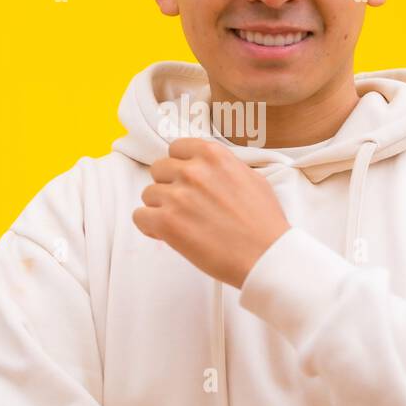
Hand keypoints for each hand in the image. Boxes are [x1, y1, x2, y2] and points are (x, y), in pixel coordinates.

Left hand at [133, 137, 289, 288]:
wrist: (266, 256)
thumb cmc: (263, 222)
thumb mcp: (251, 178)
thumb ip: (223, 168)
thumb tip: (207, 168)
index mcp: (213, 155)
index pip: (176, 148)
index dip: (179, 166)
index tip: (185, 181)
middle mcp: (193, 171)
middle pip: (158, 170)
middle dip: (168, 187)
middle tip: (184, 206)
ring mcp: (178, 196)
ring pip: (148, 194)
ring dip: (160, 208)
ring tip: (180, 223)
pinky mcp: (167, 223)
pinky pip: (140, 216)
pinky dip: (149, 226)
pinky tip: (166, 234)